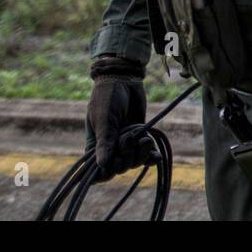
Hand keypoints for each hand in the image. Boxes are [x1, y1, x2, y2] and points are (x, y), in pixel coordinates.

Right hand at [85, 56, 156, 180]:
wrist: (124, 79)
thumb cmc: (107, 98)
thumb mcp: (104, 119)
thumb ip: (105, 142)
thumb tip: (102, 166)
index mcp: (95, 146)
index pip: (99, 170)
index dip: (107, 173)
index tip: (115, 166)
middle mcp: (110, 148)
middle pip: (120, 166)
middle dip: (127, 157)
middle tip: (130, 139)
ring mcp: (125, 143)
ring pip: (134, 160)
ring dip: (141, 154)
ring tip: (145, 139)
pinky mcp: (139, 136)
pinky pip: (146, 152)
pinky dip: (151, 155)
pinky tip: (156, 156)